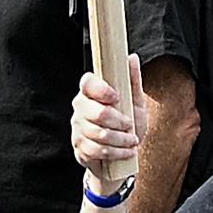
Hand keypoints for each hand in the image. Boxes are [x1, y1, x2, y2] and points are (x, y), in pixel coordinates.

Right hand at [70, 54, 145, 173]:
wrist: (121, 155)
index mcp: (91, 92)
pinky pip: (96, 150)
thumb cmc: (128, 123)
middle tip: (130, 124)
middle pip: (95, 112)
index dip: (101, 90)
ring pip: (98, 134)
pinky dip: (116, 152)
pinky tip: (127, 152)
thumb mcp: (134, 102)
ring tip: (133, 141)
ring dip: (120, 139)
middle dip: (118, 121)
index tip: (117, 97)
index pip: (87, 83)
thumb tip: (132, 57)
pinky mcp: (79, 147)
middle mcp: (80, 108)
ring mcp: (78, 128)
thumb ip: (132, 80)